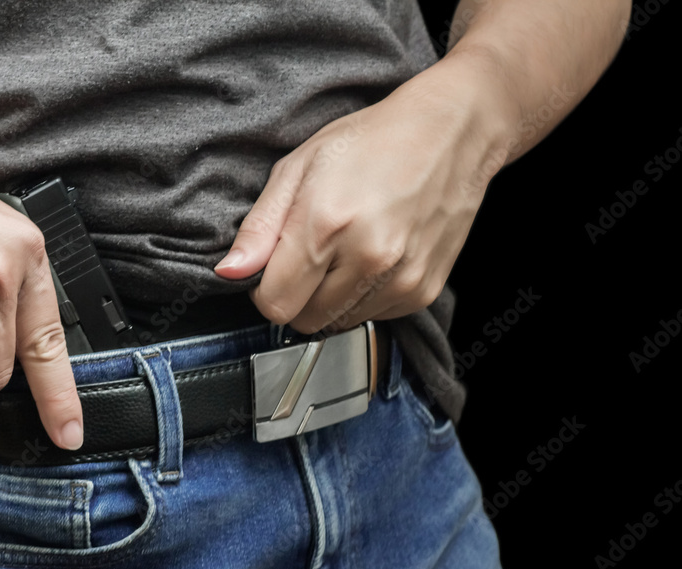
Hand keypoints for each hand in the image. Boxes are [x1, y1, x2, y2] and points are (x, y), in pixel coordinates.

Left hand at [214, 57, 506, 333]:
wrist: (451, 132)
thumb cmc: (373, 141)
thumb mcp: (299, 166)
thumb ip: (260, 227)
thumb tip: (230, 272)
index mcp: (327, 224)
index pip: (275, 304)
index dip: (265, 289)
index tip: (275, 266)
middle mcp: (368, 257)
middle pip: (305, 321)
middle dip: (298, 295)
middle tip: (312, 253)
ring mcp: (400, 278)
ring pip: (339, 323)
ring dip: (332, 297)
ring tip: (347, 249)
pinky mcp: (423, 290)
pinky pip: (374, 316)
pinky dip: (366, 296)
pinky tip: (374, 255)